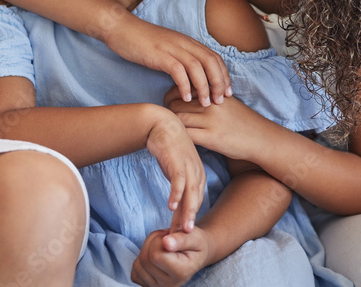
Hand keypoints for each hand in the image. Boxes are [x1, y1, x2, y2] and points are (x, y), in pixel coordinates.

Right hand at [106, 15, 230, 107]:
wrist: (122, 29)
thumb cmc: (142, 42)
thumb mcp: (168, 49)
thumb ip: (180, 59)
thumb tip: (190, 78)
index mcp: (188, 42)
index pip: (215, 58)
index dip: (224, 76)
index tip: (227, 93)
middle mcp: (184, 44)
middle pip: (211, 62)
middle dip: (219, 83)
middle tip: (220, 102)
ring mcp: (172, 48)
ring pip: (197, 67)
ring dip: (204, 87)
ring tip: (205, 104)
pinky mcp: (159, 55)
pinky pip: (177, 71)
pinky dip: (185, 85)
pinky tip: (186, 98)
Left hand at [131, 227, 211, 286]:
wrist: (196, 256)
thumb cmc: (195, 244)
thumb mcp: (195, 236)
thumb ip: (181, 239)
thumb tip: (166, 242)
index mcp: (181, 272)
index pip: (155, 255)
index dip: (159, 240)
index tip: (170, 236)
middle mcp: (168, 285)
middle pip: (145, 259)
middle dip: (152, 242)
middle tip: (166, 239)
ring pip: (138, 264)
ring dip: (147, 250)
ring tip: (162, 247)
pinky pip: (135, 272)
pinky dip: (141, 261)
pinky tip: (155, 258)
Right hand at [146, 112, 206, 232]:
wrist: (161, 124)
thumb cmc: (168, 146)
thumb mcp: (176, 167)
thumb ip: (179, 182)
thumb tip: (177, 199)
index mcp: (198, 173)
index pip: (197, 199)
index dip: (191, 215)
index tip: (185, 230)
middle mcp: (196, 171)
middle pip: (196, 199)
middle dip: (191, 218)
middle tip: (187, 236)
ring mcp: (188, 166)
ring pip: (190, 193)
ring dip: (187, 211)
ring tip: (183, 227)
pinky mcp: (177, 161)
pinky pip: (178, 181)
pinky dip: (176, 194)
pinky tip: (171, 206)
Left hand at [164, 88, 269, 161]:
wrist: (261, 137)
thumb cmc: (243, 121)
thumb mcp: (226, 102)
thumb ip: (208, 95)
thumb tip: (186, 94)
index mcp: (214, 91)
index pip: (182, 87)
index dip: (171, 95)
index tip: (171, 103)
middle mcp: (211, 103)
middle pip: (176, 102)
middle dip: (168, 110)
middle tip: (168, 118)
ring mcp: (211, 121)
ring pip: (178, 118)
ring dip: (172, 125)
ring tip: (173, 130)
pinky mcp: (211, 138)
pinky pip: (186, 135)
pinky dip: (179, 137)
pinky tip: (181, 141)